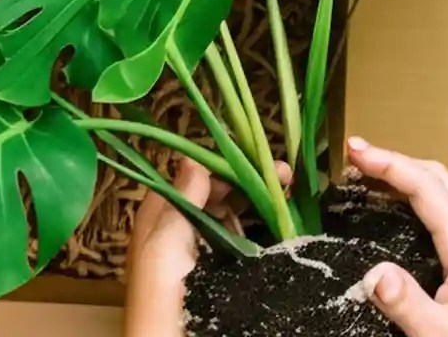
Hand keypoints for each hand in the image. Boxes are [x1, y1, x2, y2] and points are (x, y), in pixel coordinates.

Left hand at [124, 157, 287, 336]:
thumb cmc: (162, 290)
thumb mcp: (165, 241)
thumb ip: (180, 199)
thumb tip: (194, 160)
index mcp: (159, 217)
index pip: (189, 177)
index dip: (220, 165)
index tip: (253, 157)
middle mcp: (177, 229)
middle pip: (213, 194)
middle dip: (246, 180)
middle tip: (283, 174)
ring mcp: (200, 250)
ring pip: (229, 214)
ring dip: (255, 199)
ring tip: (288, 189)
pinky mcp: (217, 269)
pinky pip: (239, 238)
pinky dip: (257, 225)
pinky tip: (278, 220)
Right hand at [348, 136, 447, 336]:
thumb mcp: (442, 336)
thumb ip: (406, 304)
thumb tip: (372, 272)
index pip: (425, 187)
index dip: (388, 163)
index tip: (354, 149)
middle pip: (437, 179)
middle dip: (396, 161)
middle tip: (356, 158)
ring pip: (444, 195)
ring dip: (407, 178)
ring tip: (370, 179)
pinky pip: (446, 216)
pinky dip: (417, 201)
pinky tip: (398, 215)